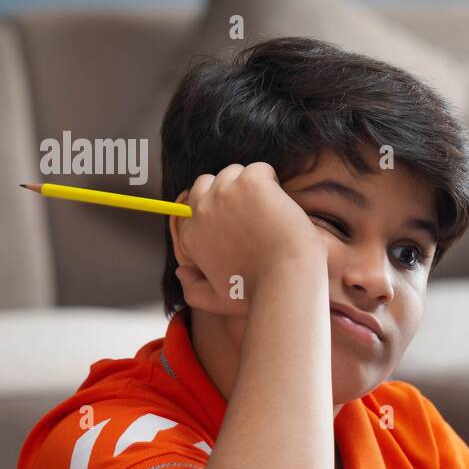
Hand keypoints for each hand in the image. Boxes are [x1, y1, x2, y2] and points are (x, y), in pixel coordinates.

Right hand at [170, 162, 325, 314]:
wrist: (287, 279)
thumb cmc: (257, 293)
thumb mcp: (217, 300)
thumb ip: (193, 290)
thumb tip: (180, 273)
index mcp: (192, 236)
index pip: (195, 208)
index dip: (218, 213)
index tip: (239, 225)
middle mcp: (202, 212)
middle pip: (207, 183)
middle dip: (227, 192)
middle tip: (253, 213)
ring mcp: (225, 194)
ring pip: (234, 173)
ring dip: (250, 186)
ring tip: (269, 211)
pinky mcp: (251, 183)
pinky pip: (260, 169)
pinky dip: (272, 181)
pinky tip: (280, 203)